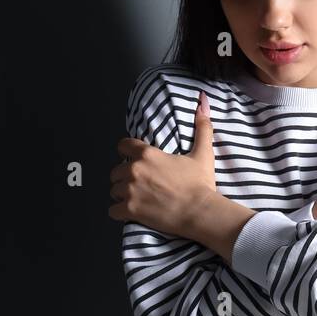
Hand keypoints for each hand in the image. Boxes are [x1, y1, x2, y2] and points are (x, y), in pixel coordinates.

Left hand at [109, 90, 216, 238]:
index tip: (131, 158)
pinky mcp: (130, 210)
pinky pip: (113, 211)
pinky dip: (120, 212)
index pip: (122, 146)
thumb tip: (203, 103)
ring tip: (136, 198)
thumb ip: (202, 128)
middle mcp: (134, 170)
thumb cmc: (200, 183)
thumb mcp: (203, 153)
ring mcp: (130, 191)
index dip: (126, 152)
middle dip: (124, 177)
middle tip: (139, 184)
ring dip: (122, 194)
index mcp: (147, 154)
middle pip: (115, 171)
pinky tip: (130, 212)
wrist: (200, 212)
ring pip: (114, 190)